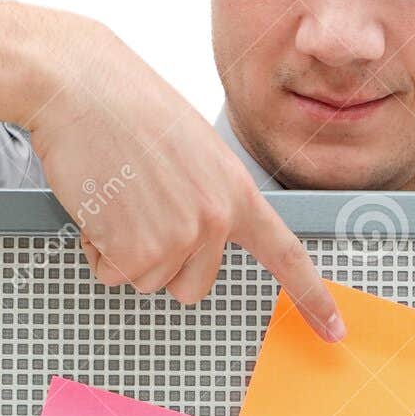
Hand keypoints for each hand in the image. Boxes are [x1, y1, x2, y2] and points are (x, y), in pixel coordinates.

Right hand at [26, 19, 344, 339]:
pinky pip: (111, 274)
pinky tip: (98, 202)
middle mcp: (216, 219)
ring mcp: (179, 236)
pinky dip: (96, 247)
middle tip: (139, 210)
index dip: (311, 297)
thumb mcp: (193, 151)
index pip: (286, 255)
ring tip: (117, 195)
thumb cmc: (126, 109)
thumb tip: (197, 236)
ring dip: (122, 249)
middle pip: (192, 286)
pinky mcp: (136, 249)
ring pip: (146, 280)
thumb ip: (208, 197)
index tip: (334, 329)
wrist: (80, 86)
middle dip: (158, 263)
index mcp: (237, 191)